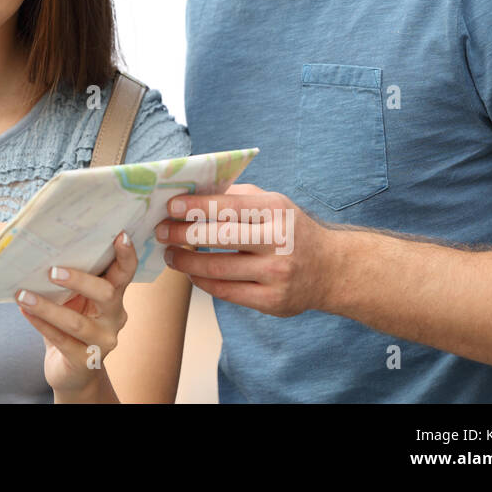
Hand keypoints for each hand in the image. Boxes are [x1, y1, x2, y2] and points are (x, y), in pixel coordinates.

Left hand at [15, 231, 136, 400]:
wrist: (72, 372)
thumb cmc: (72, 324)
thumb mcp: (76, 300)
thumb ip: (73, 279)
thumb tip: (47, 248)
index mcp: (115, 297)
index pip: (125, 273)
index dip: (126, 255)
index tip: (120, 234)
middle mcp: (115, 318)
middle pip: (107, 294)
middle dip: (80, 280)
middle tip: (52, 270)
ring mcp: (103, 342)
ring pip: (77, 322)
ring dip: (47, 307)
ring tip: (23, 294)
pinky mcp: (85, 362)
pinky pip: (61, 340)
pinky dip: (41, 323)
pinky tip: (25, 311)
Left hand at [156, 183, 339, 315]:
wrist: (331, 269)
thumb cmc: (292, 230)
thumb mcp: (274, 203)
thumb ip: (237, 196)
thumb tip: (193, 191)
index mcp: (276, 211)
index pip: (229, 206)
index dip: (195, 206)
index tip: (170, 206)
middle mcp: (278, 242)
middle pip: (219, 238)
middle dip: (182, 234)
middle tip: (160, 231)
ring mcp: (276, 274)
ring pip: (218, 269)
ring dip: (186, 262)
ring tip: (170, 254)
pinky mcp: (272, 301)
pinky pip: (226, 292)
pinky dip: (202, 282)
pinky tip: (192, 273)